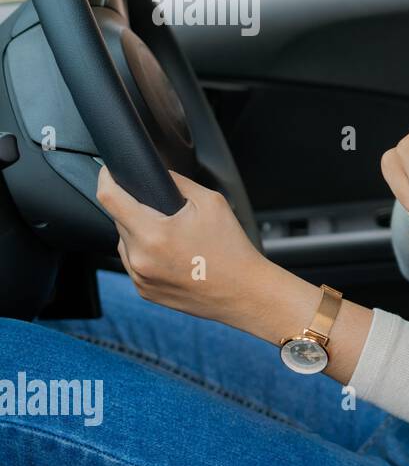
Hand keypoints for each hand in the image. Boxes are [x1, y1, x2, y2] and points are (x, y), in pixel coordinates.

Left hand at [96, 164, 268, 322]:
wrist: (245, 293)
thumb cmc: (232, 250)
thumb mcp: (212, 202)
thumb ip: (178, 183)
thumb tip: (156, 175)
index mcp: (153, 233)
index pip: (110, 198)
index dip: (106, 178)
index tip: (110, 172)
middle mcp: (140, 258)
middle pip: (119, 220)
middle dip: (137, 210)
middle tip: (170, 215)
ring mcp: (140, 278)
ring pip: (125, 242)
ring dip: (140, 233)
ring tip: (175, 239)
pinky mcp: (144, 291)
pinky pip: (134, 263)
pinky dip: (147, 254)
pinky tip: (174, 256)